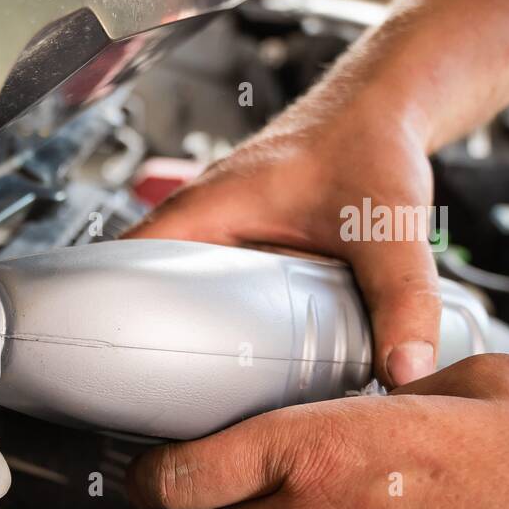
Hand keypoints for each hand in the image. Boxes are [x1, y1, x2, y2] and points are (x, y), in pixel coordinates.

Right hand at [125, 90, 440, 387]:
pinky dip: (208, 322)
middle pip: (140, 290)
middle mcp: (198, 221)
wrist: (385, 109)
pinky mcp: (237, 247)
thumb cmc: (369, 140)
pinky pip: (203, 290)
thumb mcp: (387, 225)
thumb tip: (405, 368)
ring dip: (174, 334)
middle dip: (140, 342)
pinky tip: (232, 361)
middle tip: (153, 399)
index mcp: (204, 210)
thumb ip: (403, 298)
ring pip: (171, 293)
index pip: (122, 265)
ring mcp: (214, 234)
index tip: (105, 363)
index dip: (103, 313)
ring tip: (181, 392)